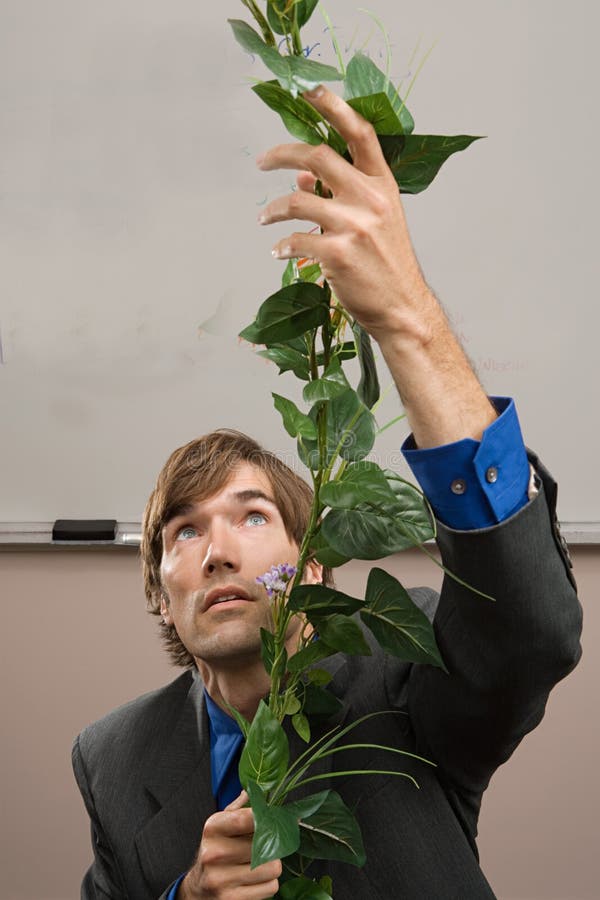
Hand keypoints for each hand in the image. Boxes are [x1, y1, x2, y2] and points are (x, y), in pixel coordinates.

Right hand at [178, 791, 280, 899]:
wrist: (198, 888)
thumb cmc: (216, 850)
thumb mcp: (222, 824)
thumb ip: (241, 807)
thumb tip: (262, 790)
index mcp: (213, 828)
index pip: (248, 817)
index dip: (267, 817)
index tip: (273, 818)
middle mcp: (213, 854)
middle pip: (267, 845)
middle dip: (272, 845)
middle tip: (267, 845)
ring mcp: (221, 880)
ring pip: (273, 868)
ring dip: (272, 866)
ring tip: (260, 864)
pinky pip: (270, 888)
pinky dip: (268, 884)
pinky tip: (255, 880)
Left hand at [256, 84, 433, 346]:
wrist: (402, 307)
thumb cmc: (386, 264)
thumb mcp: (374, 221)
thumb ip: (340, 193)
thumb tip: (303, 173)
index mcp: (382, 185)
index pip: (359, 134)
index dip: (333, 107)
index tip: (308, 92)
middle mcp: (370, 199)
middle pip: (319, 155)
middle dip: (282, 153)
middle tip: (261, 162)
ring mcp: (355, 225)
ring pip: (298, 199)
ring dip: (273, 208)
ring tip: (263, 218)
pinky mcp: (339, 254)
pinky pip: (296, 240)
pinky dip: (282, 245)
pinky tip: (279, 251)